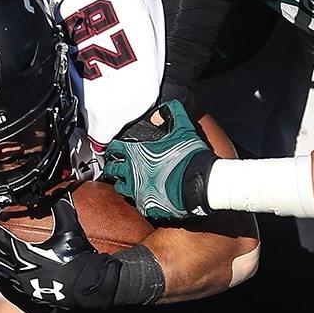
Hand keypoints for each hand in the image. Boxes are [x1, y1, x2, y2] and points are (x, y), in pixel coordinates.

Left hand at [0, 195, 122, 308]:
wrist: (88, 284)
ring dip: (3, 262)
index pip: (0, 237)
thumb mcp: (69, 228)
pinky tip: (22, 270)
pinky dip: (15, 275)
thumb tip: (59, 191)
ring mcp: (25, 284)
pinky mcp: (33, 294)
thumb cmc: (77, 256)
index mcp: (23, 253)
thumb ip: (61, 207)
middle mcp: (20, 270)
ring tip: (5, 253)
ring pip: (4, 272)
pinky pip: (17, 284)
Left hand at [101, 100, 215, 219]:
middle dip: (114, 167)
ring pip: (120, 188)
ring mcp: (138, 192)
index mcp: (137, 153)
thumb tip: (167, 106)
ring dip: (123, 183)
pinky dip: (141, 199)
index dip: (114, 148)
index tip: (115, 150)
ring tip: (129, 182)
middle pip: (112, 170)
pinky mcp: (147, 206)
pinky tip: (146, 196)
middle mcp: (132, 173)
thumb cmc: (191, 156)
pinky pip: (138, 203)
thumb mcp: (183, 129)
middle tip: (117, 166)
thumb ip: (173, 113)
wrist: (201, 184)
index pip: (114, 149)